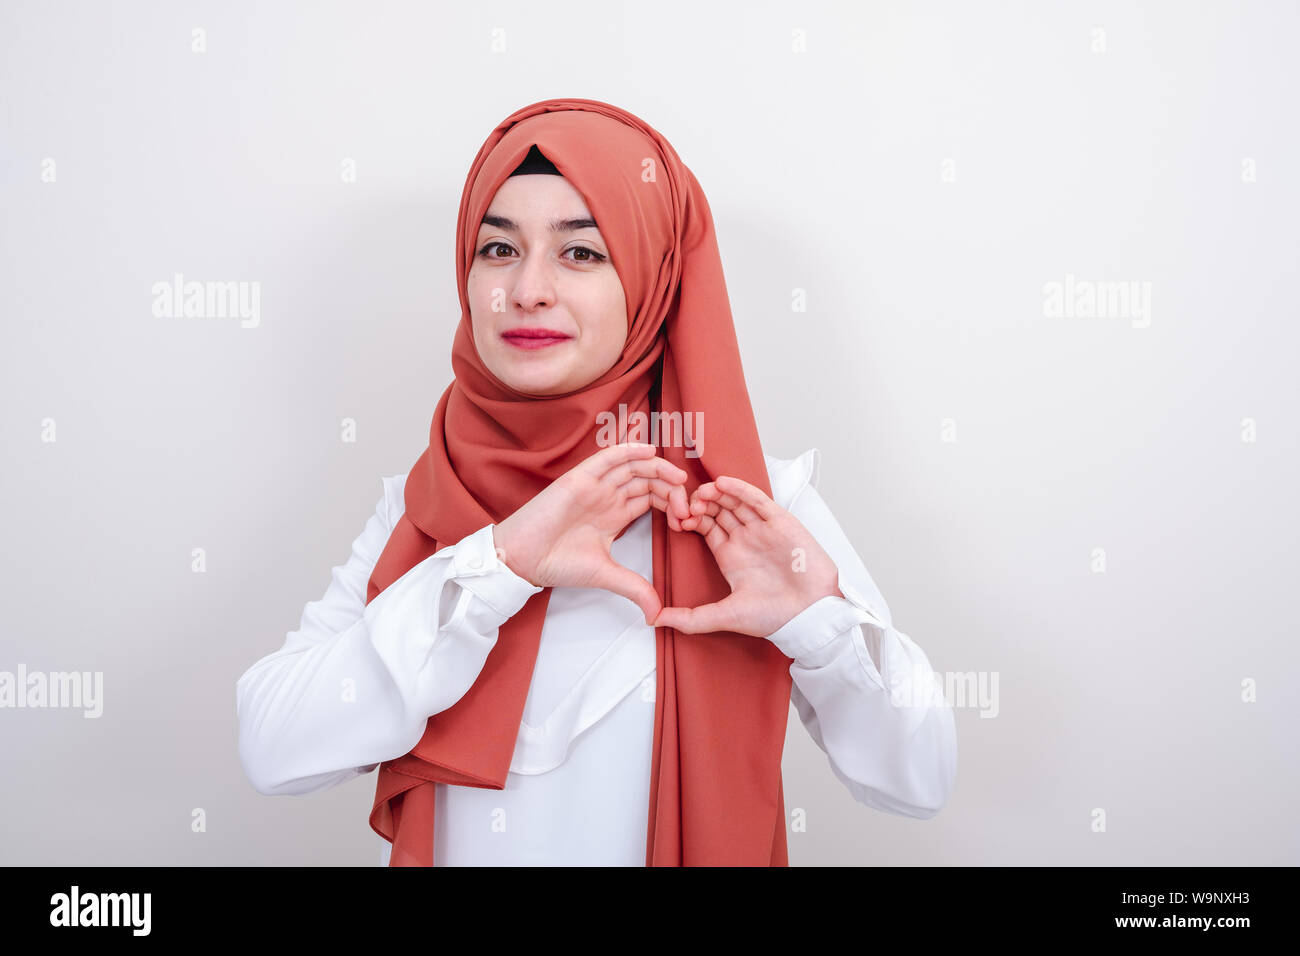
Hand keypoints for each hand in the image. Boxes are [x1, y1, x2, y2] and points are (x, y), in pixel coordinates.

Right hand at [492, 442, 690, 624]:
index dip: (673, 504)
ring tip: (679, 481)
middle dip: (672, 491)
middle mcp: (607, 495)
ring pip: (634, 466)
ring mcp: (595, 485)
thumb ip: (635, 588)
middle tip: (688, 509)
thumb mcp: (606, 575)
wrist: (523, 559)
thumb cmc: (556, 563)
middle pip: (649, 480)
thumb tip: (657, 614)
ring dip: (660, 470)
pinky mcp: (580, 478)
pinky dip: (629, 450)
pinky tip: (650, 452)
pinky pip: (608, 457)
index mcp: (615, 514)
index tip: (688, 522)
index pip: (652, 497)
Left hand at [652, 475, 842, 637]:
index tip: (675, 520)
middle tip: (685, 503)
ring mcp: (762, 528)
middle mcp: (745, 539)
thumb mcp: (724, 616)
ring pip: (735, 501)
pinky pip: (757, 500)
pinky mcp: (780, 522)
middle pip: (717, 509)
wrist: (810, 616)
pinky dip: (740, 489)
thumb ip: (690, 618)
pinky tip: (723, 484)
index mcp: (730, 556)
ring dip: (716, 493)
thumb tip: (654, 618)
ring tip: (701, 492)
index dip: (688, 519)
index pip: (705, 526)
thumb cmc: (774, 617)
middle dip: (699, 503)